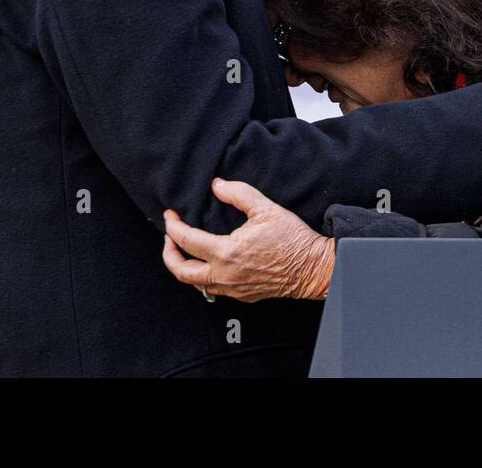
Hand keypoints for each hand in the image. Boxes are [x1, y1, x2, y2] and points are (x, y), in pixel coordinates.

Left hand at [161, 178, 334, 301]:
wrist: (313, 268)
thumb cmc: (292, 239)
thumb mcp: (265, 208)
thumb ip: (238, 193)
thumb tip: (217, 185)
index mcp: (226, 252)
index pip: (186, 241)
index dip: (173, 227)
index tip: (170, 216)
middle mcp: (225, 275)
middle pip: (181, 271)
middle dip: (168, 253)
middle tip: (169, 238)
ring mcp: (233, 288)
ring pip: (196, 284)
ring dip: (185, 267)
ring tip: (185, 251)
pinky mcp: (243, 296)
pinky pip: (214, 289)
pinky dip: (203, 276)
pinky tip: (209, 264)